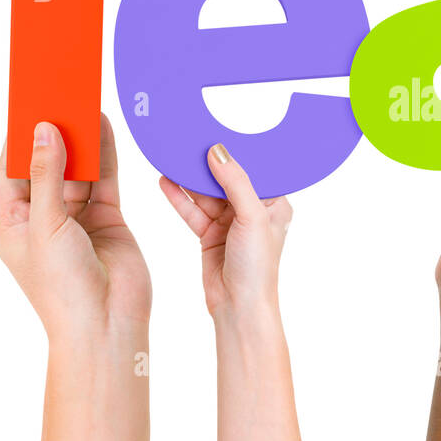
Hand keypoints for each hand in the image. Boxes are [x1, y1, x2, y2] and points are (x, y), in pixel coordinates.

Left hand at [0, 115, 151, 338]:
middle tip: (57, 95)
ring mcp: (77, 219)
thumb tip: (43, 131)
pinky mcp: (109, 219)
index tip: (26, 103)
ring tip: (82, 101)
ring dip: (80, 139)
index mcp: (14, 224)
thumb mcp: (45, 225)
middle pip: (47, 165)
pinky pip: (105, 179)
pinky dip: (105, 154)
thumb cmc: (62, 288)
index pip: (11, 171)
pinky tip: (104, 126)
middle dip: (52, 133)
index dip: (19, 137)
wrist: (106, 325)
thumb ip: (47, 175)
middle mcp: (44, 218)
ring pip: (78, 169)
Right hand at [160, 143, 291, 320]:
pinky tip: (165, 181)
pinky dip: (179, 198)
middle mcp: (253, 211)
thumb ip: (236, 183)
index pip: (255, 171)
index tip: (217, 132)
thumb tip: (218, 151)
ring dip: (189, 179)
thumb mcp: (252, 218)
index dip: (237, 153)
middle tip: (188, 140)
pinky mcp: (210, 234)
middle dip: (207, 164)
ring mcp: (230, 223)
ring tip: (171, 155)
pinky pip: (193, 211)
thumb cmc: (258, 267)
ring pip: (206, 194)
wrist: (238, 307)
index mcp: (275, 204)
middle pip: (226, 180)